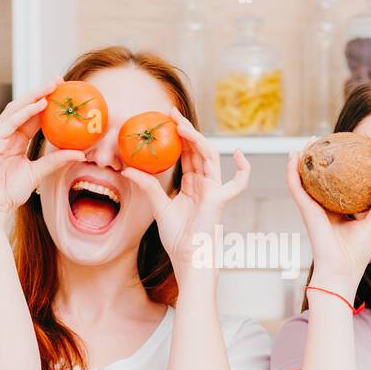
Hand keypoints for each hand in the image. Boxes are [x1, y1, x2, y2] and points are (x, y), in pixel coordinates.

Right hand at [0, 79, 84, 216]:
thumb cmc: (10, 192)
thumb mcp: (39, 173)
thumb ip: (56, 161)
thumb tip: (80, 153)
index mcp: (16, 140)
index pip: (34, 116)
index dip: (48, 104)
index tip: (64, 93)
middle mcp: (6, 134)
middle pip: (24, 107)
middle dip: (41, 93)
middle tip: (59, 81)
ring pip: (16, 109)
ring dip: (34, 96)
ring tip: (51, 87)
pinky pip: (9, 122)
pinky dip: (24, 113)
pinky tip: (38, 105)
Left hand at [122, 109, 248, 278]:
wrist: (187, 256)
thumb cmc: (176, 237)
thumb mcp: (158, 206)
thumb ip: (146, 186)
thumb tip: (126, 169)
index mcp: (191, 184)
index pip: (187, 154)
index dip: (178, 136)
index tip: (166, 120)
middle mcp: (204, 183)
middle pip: (198, 150)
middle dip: (186, 130)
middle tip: (171, 113)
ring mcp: (214, 189)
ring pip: (210, 156)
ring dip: (197, 139)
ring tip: (182, 124)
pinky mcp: (220, 199)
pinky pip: (238, 184)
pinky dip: (244, 170)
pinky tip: (240, 154)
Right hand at [285, 149, 370, 298]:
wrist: (342, 271)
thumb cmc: (355, 254)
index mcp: (335, 213)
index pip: (334, 187)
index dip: (335, 171)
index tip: (340, 154)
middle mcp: (321, 209)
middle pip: (316, 182)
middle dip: (316, 164)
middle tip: (320, 144)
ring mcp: (312, 210)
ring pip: (302, 182)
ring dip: (300, 163)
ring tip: (304, 145)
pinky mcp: (306, 212)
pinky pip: (297, 189)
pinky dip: (293, 173)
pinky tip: (293, 158)